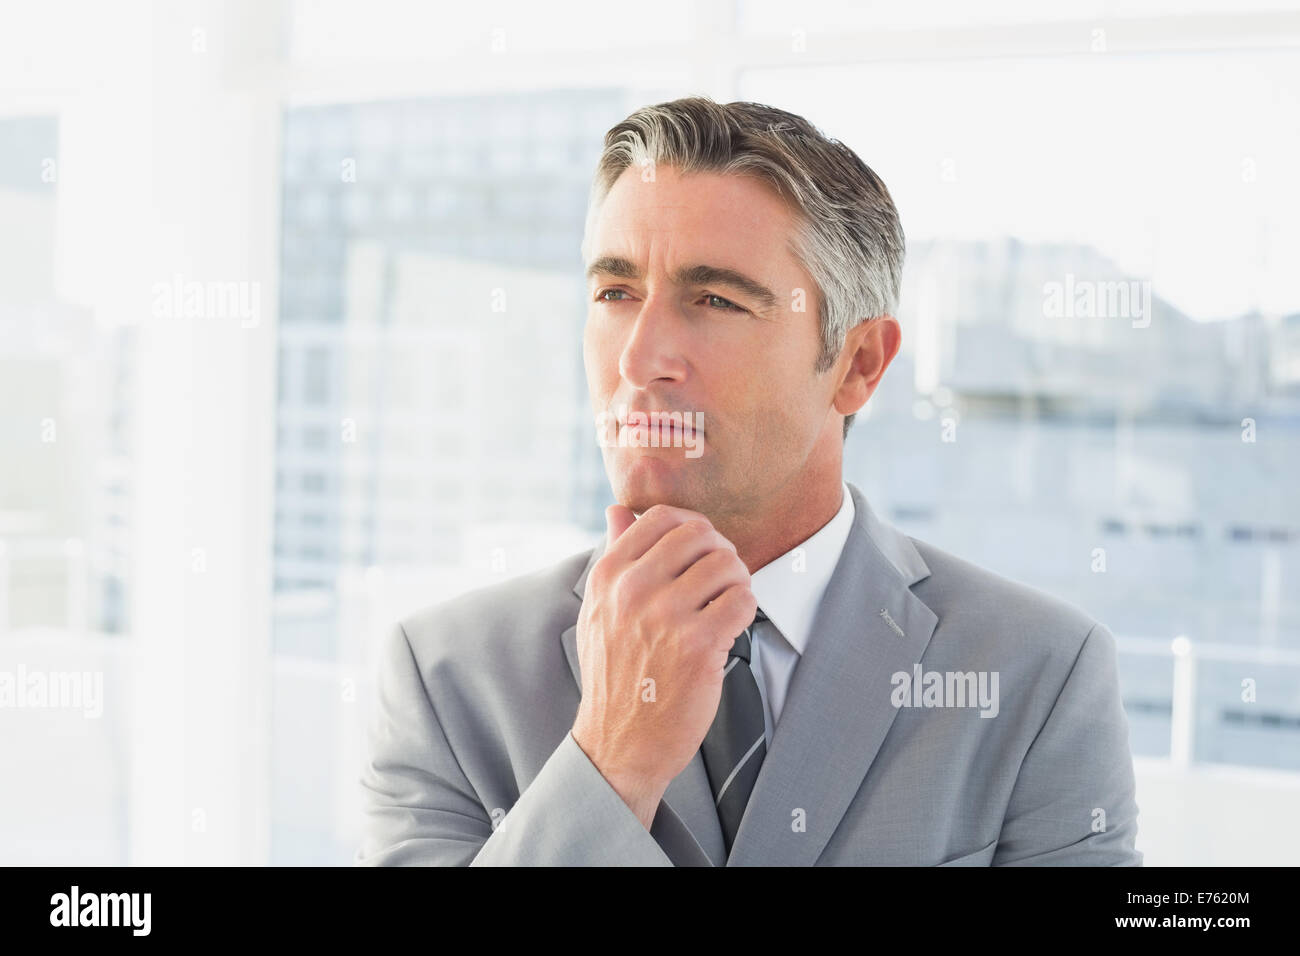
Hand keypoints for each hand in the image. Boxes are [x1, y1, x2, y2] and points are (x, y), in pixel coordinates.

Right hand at [571, 503, 756, 828]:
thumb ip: (613, 556)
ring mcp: (666, 617)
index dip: (691, 528)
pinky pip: (742, 600)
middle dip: (720, 551)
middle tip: (722, 577)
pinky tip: (731, 627)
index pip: (661, 517)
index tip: (699, 551)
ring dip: (737, 581)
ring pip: (727, 564)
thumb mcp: (598, 610)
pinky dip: (745, 609)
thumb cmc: (615, 675)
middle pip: (699, 533)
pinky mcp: (699, 646)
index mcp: (608, 576)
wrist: (619, 742)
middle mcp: (633, 590)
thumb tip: (618, 510)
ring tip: (726, 603)